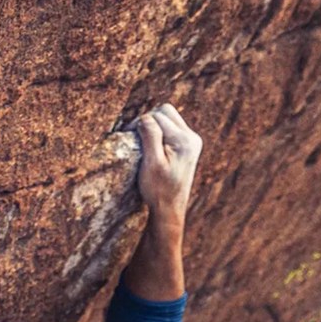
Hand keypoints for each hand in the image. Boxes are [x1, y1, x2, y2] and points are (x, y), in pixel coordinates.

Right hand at [133, 103, 201, 224]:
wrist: (169, 210)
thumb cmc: (158, 190)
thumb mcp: (151, 162)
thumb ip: (150, 136)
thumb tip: (145, 117)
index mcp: (184, 140)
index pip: (157, 116)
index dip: (140, 123)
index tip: (127, 136)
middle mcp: (192, 138)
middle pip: (166, 111)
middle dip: (148, 120)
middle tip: (134, 136)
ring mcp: (192, 141)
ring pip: (169, 118)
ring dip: (154, 125)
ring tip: (143, 141)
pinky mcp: (189, 146)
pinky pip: (172, 128)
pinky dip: (160, 132)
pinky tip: (153, 145)